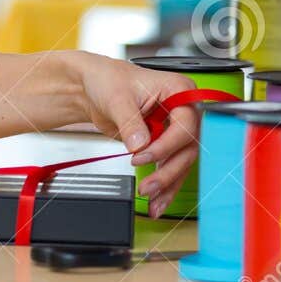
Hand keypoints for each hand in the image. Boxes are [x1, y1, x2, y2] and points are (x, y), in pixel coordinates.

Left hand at [65, 51, 202, 218]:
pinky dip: (163, 183)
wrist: (93, 88)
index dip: (167, 144)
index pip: (185, 124)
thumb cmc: (108, 79)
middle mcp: (182, 110)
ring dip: (168, 183)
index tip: (143, 156)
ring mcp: (174, 128)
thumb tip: (140, 145)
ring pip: (181, 161)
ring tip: (153, 201)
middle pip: (187, 147)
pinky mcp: (164, 143)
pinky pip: (170, 166)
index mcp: (179, 90)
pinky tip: (156, 199)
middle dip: (169, 171)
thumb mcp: (117, 97)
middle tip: (149, 186)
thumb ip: (130, 122)